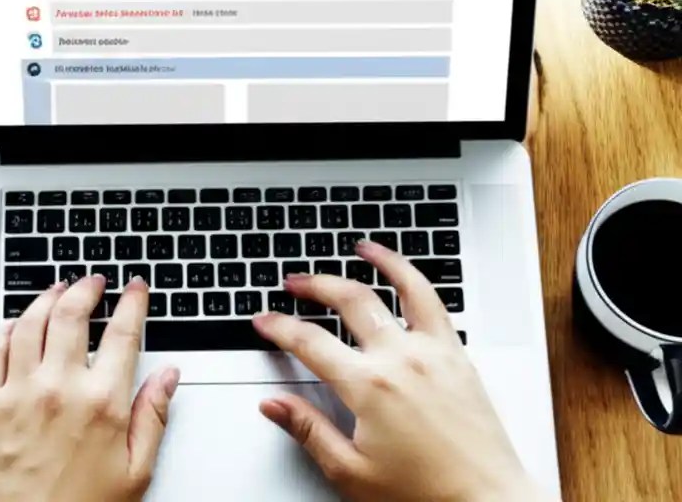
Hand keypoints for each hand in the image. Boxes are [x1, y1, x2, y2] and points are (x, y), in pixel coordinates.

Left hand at [0, 275, 179, 501]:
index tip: (136, 289)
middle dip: (86, 288)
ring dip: (46, 298)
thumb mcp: (136, 472)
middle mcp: (59, 389)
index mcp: (102, 404)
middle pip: (71, 314)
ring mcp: (20, 393)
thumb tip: (168, 377)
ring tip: (58, 290)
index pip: (123, 334)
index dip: (133, 303)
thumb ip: (153, 417)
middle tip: (95, 281)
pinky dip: (7, 328)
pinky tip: (17, 324)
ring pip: (29, 323)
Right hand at [254, 240, 544, 501]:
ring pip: (404, 288)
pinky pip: (438, 306)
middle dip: (315, 285)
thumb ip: (308, 430)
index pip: (309, 342)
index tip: (264, 321)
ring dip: (380, 262)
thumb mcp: (350, 472)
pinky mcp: (460, 360)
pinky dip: (419, 283)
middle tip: (295, 282)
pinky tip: (410, 281)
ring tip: (363, 248)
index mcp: (369, 386)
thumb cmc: (426, 496)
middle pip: (350, 300)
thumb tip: (273, 404)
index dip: (279, 327)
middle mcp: (402, 359)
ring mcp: (435, 354)